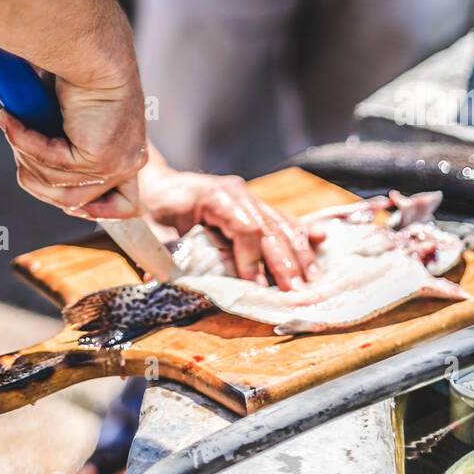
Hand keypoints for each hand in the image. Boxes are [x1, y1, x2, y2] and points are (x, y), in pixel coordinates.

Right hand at [0, 59, 147, 219]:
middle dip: (36, 178)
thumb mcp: (74, 115)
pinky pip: (50, 161)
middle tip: (16, 146)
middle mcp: (129, 163)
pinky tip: (9, 120)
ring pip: (55, 184)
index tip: (60, 197)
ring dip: (25, 156)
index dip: (90, 208)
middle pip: (74, 201)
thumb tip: (36, 170)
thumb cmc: (85, 70)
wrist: (96, 49)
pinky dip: (24, 141)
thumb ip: (64, 144)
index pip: (123, 203)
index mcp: (131, 153)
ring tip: (10, 126)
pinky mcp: (98, 158)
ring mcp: (115, 164)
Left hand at [139, 167, 324, 289]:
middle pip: (269, 227)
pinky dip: (299, 233)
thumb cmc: (152, 208)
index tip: (257, 286)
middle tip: (297, 291)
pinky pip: (280, 219)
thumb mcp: (155, 233)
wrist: (153, 182)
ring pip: (280, 223)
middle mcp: (237, 193)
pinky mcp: (251, 204)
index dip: (253, 258)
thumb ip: (173, 257)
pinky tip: (321, 240)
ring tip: (311, 279)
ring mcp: (247, 197)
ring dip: (297, 252)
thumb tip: (188, 285)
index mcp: (214, 196)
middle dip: (284, 261)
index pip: (245, 228)